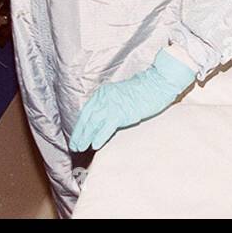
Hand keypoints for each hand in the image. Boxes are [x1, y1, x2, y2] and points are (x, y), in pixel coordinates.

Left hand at [69, 49, 195, 151]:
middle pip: (87, 118)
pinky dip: (99, 137)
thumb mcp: (120, 95)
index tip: (76, 136)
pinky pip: (106, 127)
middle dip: (80, 134)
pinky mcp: (121, 112)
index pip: (87, 112)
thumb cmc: (143, 90)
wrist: (157, 84)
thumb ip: (110, 105)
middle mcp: (104, 97)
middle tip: (75, 146)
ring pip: (93, 123)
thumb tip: (101, 122)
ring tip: (80, 148)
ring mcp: (111, 104)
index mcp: (103, 92)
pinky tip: (94, 145)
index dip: (80, 126)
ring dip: (85, 137)